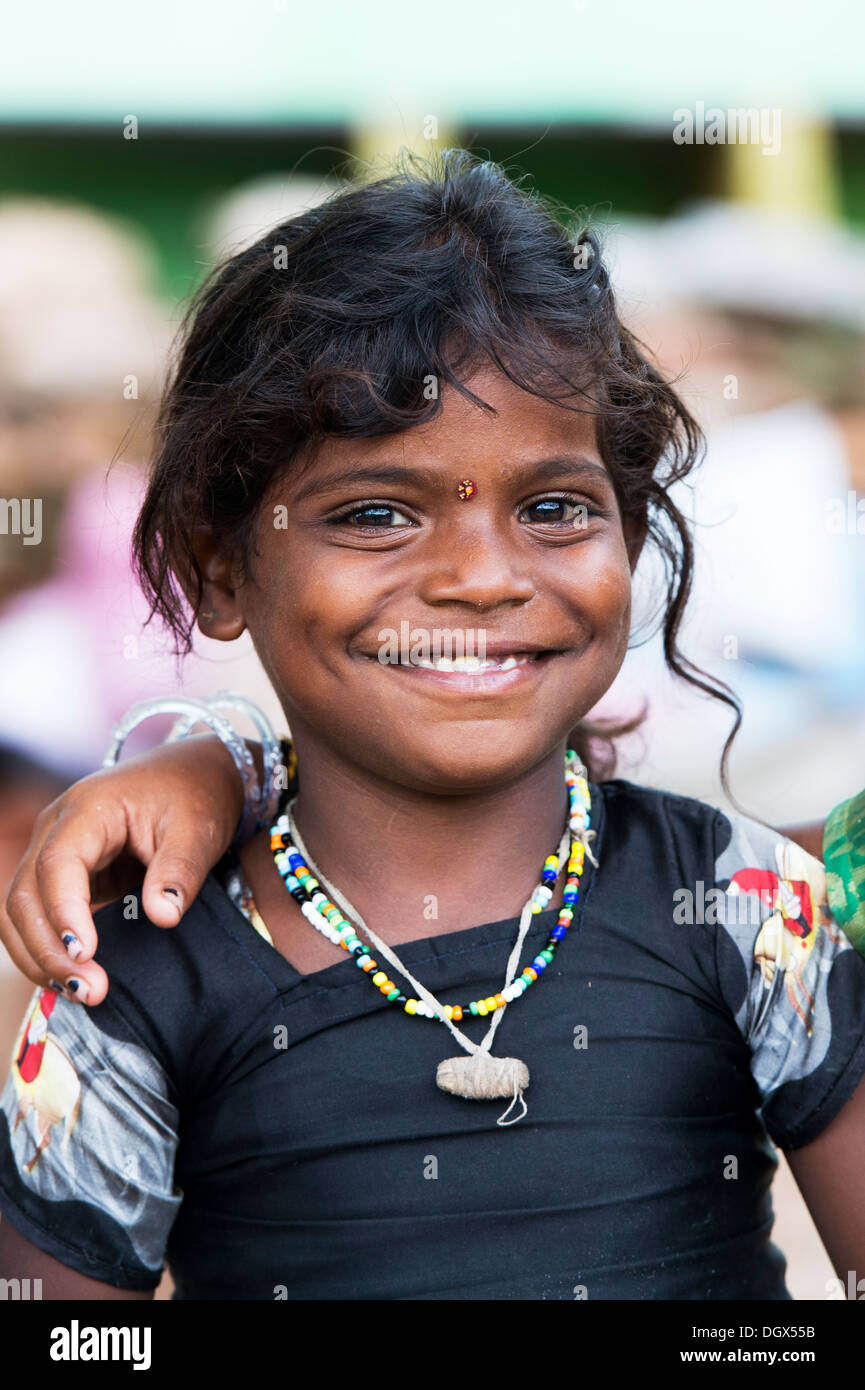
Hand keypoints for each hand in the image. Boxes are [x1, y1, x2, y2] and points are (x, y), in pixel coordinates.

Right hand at [0, 735, 244, 1004]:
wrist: (194, 773)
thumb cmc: (196, 794)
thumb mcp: (199, 829)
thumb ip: (180, 871)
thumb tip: (163, 917)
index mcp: (88, 809)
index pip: (57, 864)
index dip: (64, 912)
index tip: (86, 954)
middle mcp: (56, 829)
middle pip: (24, 895)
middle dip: (48, 949)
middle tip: (91, 990)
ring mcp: (53, 852)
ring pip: (18, 912)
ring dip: (40, 956)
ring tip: (82, 992)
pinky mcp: (62, 876)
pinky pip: (37, 917)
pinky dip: (46, 950)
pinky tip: (75, 980)